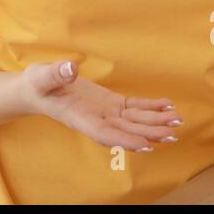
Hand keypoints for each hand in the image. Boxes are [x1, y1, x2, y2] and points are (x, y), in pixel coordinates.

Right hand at [19, 59, 180, 151]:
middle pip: (126, 130)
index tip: (145, 145)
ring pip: (133, 121)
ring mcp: (105, 112)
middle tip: (171, 134)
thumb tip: (70, 68)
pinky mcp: (110, 103)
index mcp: (79, 118)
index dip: (125, 140)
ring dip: (155, 122)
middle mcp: (95, 120)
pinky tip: (166, 105)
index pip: (104, 133)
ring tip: (176, 121)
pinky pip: (133, 107)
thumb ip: (55, 74)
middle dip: (149, 133)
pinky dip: (150, 107)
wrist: (37, 89)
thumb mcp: (41, 77)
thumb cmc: (37, 85)